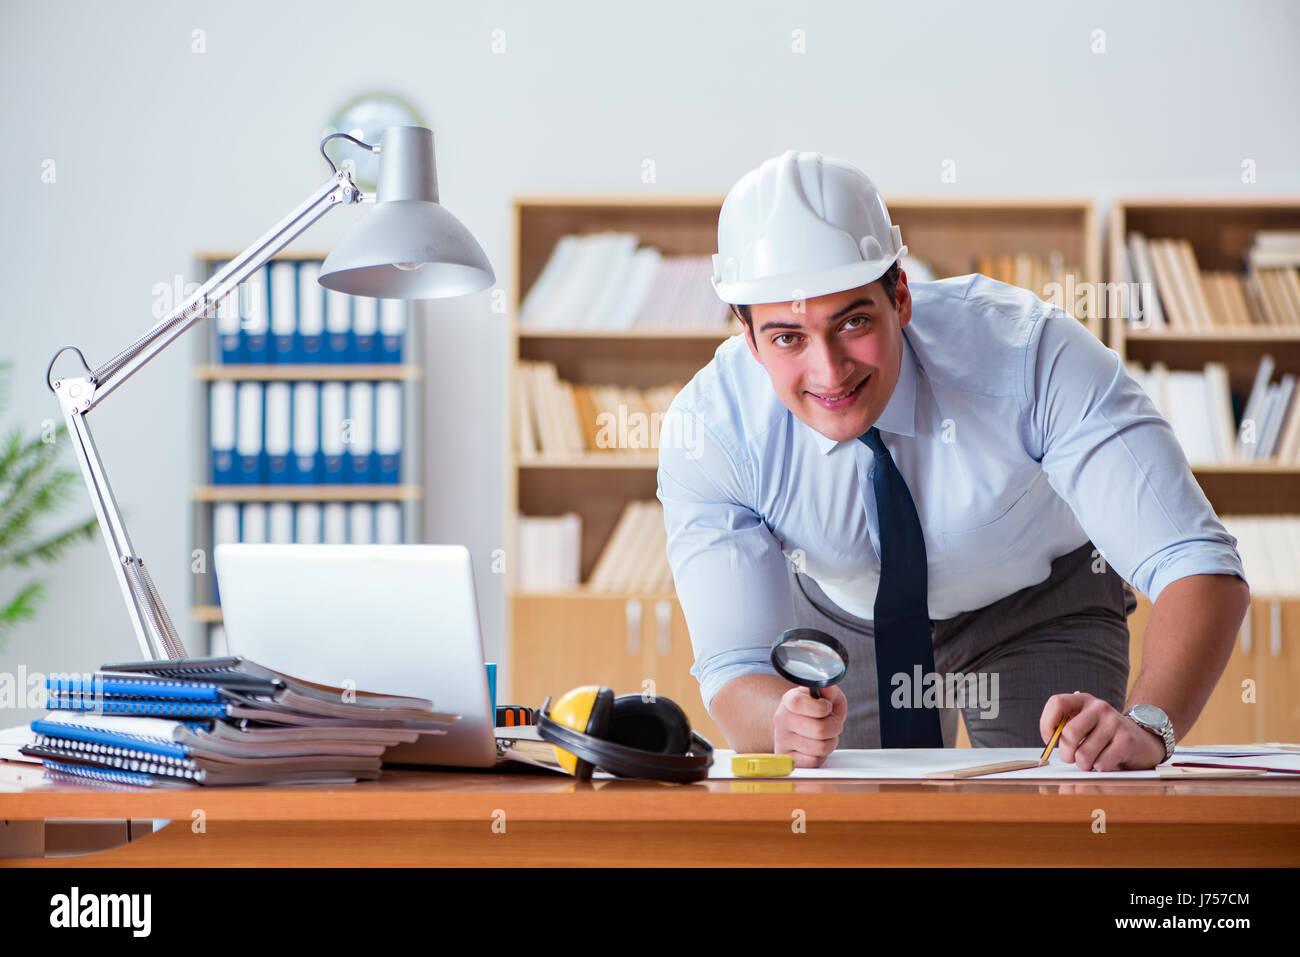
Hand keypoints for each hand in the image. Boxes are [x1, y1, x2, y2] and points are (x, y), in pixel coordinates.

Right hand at [773, 685, 846, 767]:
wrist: (803, 725)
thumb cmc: (817, 709)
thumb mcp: (826, 695)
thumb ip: (828, 689)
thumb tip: (825, 686)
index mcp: (789, 699)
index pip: (800, 703)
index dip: (822, 707)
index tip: (826, 707)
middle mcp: (781, 719)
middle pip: (819, 730)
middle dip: (835, 727)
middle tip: (832, 723)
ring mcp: (782, 740)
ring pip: (820, 747)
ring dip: (830, 742)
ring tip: (825, 735)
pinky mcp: (788, 758)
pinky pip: (815, 761)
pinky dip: (822, 755)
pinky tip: (816, 746)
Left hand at [1040, 692, 1167, 770]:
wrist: (1142, 741)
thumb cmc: (1105, 736)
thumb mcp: (1085, 724)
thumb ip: (1067, 728)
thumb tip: (1050, 741)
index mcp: (1084, 700)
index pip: (1057, 703)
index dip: (1047, 723)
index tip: (1049, 739)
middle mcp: (1099, 707)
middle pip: (1069, 733)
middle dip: (1065, 753)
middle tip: (1070, 759)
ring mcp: (1114, 722)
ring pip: (1084, 753)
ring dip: (1083, 765)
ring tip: (1089, 762)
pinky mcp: (1126, 740)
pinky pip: (1101, 763)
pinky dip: (1099, 768)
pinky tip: (1106, 762)